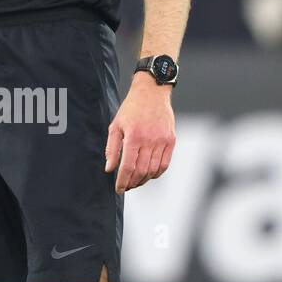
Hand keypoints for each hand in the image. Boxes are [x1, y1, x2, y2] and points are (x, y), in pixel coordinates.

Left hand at [104, 75, 175, 193]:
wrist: (152, 92)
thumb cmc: (131, 109)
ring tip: (136, 181)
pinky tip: (149, 174)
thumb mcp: (116, 126)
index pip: (128, 167)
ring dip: (144, 180)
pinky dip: (156, 173)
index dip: (122, 181)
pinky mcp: (171, 140)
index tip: (118, 189)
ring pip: (153, 170)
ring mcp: (162, 141)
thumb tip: (109, 169)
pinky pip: (165, 164)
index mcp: (133, 136)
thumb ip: (112, 149)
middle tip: (126, 186)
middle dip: (132, 183)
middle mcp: (149, 140)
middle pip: (141, 171)